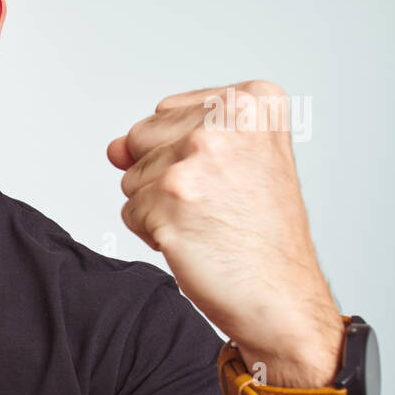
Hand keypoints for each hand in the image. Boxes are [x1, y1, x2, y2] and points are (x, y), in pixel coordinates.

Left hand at [106, 80, 343, 385]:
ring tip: (209, 223)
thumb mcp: (231, 162)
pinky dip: (153, 233)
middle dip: (163, 176)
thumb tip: (113, 149)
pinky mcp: (170, 197)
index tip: (231, 179)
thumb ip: (167, 139)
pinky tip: (196, 241)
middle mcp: (227, 118)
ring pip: (132, 177)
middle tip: (217, 204)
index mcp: (252, 99)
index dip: (185, 157)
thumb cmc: (261, 234)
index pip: (166, 114)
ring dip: (159, 207)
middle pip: (141, 138)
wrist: (281, 295)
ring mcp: (197, 157)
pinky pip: (130, 211)